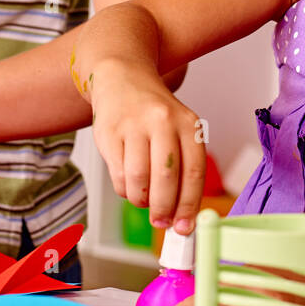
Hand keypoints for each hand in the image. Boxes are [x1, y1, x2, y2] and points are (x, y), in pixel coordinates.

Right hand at [86, 59, 206, 233]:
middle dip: (164, 209)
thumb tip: (182, 216)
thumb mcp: (178, 130)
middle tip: (162, 222)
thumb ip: (183, 168)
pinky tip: (130, 184)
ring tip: (144, 200)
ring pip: (139, 180)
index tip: (185, 227)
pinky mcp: (109, 132)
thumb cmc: (154, 115)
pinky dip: (125, 189)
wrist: (122, 78)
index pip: (194, 172)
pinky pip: (118, 175)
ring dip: (142, 200)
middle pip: (167, 179)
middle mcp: (163, 121)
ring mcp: (134, 125)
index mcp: (189, 124)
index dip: (190, 205)